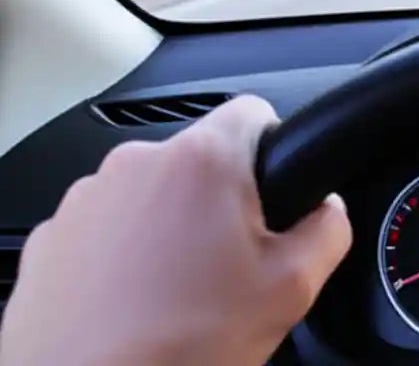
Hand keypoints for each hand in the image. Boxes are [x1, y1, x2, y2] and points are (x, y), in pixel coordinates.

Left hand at [0, 96, 351, 365]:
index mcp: (202, 162)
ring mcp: (87, 199)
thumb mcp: (291, 289)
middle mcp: (137, 164)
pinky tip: (140, 302)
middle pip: (203, 161)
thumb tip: (329, 211)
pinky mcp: (54, 236)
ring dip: (172, 228)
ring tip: (182, 292)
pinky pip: (108, 228)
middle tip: (232, 266)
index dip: (277, 149)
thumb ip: (329, 229)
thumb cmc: (177, 346)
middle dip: (223, 203)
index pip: (256, 111)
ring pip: (154, 194)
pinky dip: (126, 255)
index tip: (275, 192)